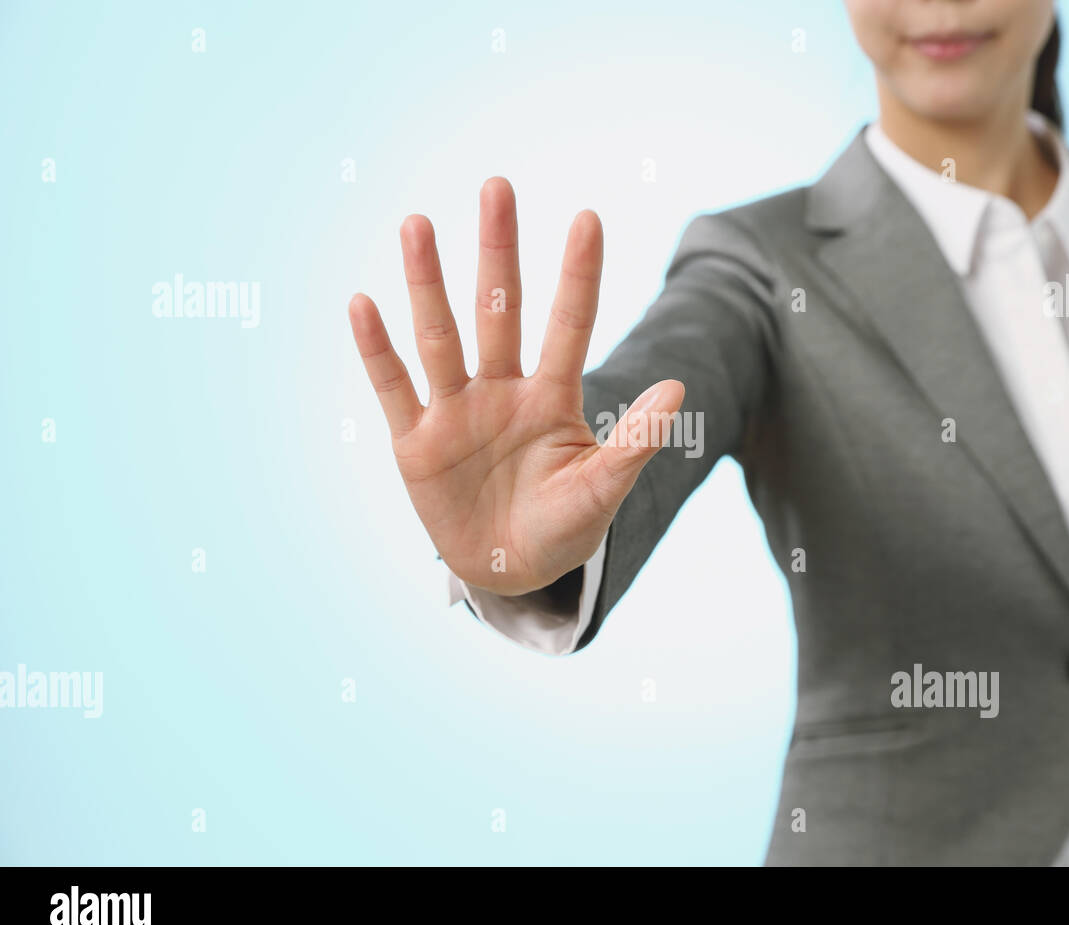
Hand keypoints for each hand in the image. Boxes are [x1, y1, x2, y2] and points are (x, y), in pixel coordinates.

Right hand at [348, 177, 683, 594]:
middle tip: (497, 185)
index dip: (578, 274)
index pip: (569, 324)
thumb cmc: (562, 528)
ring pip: (440, 334)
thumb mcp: (601, 490)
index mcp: (552, 397)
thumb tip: (680, 389)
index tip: (589, 218)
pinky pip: (395, 388)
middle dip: (498, 249)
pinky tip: (364, 303)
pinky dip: (378, 350)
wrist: (509, 571)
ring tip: (417, 223)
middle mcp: (502, 389)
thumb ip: (633, 443)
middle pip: (498, 308)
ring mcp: (455, 411)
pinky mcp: (415, 442)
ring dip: (428, 281)